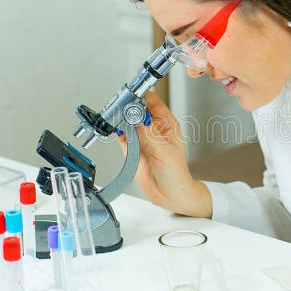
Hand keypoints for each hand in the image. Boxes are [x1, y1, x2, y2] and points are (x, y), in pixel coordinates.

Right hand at [117, 91, 211, 217]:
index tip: (131, 95)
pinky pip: (122, 135)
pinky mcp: (133, 148)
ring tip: (116, 119)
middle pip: (137, 109)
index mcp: (167, 124)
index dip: (142, 96)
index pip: (153, 102)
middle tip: (120, 109)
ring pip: (128, 121)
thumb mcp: (164, 150)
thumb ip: (149, 132)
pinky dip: (116, 131)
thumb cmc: (176, 174)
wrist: (169, 195)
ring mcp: (142, 138)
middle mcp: (153, 129)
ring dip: (121, 118)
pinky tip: (114, 130)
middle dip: (128, 107)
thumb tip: (138, 115)